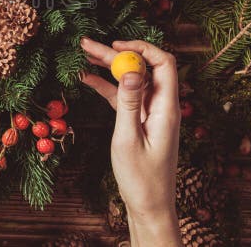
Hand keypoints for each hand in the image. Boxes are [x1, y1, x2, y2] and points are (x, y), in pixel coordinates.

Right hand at [80, 37, 180, 246]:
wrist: (149, 206)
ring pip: (131, 80)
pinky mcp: (140, 120)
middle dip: (116, 54)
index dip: (141, 48)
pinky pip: (123, 96)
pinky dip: (106, 86)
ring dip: (108, 67)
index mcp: (167, 108)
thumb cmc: (141, 178)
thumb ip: (129, 103)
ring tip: (83, 55)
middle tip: (86, 44)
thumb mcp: (129, 139)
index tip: (115, 44)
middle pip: (142, 69)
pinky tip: (86, 78)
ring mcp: (151, 112)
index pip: (163, 64)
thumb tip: (131, 70)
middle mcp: (162, 105)